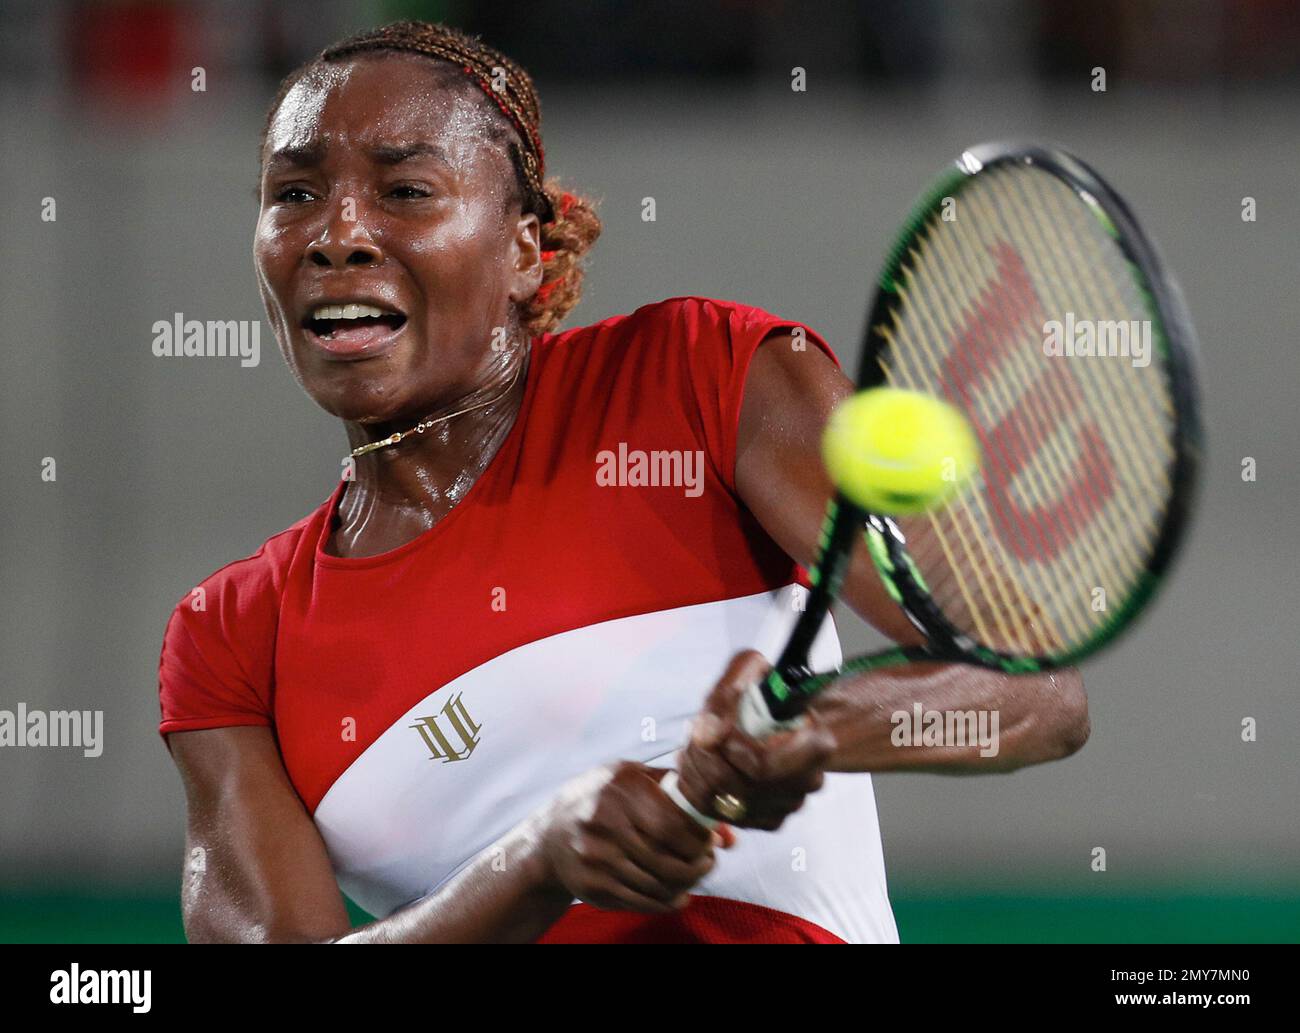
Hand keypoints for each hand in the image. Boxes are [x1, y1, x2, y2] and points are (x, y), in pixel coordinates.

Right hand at [536, 761, 732, 912]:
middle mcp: (602, 820)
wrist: (550, 835)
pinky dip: (666, 902)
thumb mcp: (635, 780)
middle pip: (665, 856)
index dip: (698, 838)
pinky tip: (678, 895)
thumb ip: (681, 796)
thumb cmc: (604, 799)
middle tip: (709, 861)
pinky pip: (639, 901)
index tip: (712, 841)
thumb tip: (728, 835)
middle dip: (696, 864)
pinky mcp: (591, 885)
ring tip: (696, 875)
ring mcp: (594, 856)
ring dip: (685, 884)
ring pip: (655, 883)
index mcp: (619, 787)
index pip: (670, 822)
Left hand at [676, 650, 836, 830]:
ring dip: (697, 775)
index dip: (727, 750)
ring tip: (692, 748)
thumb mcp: (752, 669)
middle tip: (692, 736)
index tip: (710, 726)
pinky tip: (701, 767)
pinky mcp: (770, 820)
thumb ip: (731, 686)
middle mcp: (808, 781)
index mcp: (816, 746)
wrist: (778, 718)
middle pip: (738, 787)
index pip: (761, 767)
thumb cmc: (766, 695)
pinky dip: (702, 792)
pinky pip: (725, 816)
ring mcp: (790, 805)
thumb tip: (711, 728)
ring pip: (725, 804)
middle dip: (704, 759)